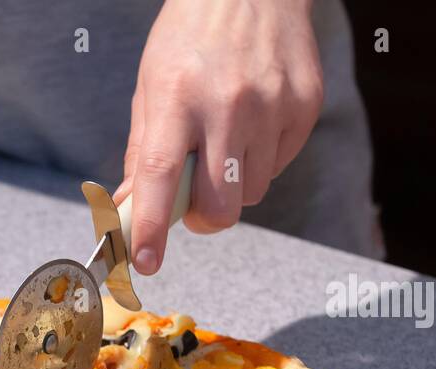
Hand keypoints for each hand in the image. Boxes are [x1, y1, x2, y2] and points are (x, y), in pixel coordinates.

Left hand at [114, 0, 323, 274]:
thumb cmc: (190, 38)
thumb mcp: (151, 85)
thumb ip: (142, 151)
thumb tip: (130, 211)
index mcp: (177, 98)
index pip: (160, 177)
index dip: (150, 228)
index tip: (145, 263)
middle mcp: (228, 104)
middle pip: (219, 207)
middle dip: (203, 218)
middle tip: (193, 202)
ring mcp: (273, 106)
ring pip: (251, 193)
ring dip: (233, 184)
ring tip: (225, 141)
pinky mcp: (305, 107)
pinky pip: (279, 166)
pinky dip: (261, 159)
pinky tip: (252, 121)